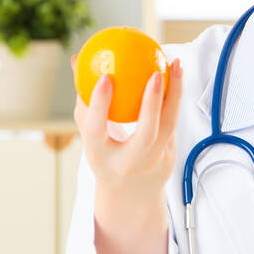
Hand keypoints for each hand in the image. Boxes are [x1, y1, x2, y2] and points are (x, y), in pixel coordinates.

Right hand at [72, 52, 182, 203]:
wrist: (131, 194)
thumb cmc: (105, 155)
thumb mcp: (90, 132)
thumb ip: (85, 98)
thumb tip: (77, 59)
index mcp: (101, 156)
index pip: (97, 130)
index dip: (100, 104)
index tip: (106, 77)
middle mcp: (129, 162)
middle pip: (145, 134)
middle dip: (152, 103)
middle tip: (155, 72)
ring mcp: (153, 162)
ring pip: (169, 127)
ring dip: (175, 94)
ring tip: (175, 64)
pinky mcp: (170, 157)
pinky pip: (174, 122)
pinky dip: (176, 98)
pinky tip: (177, 75)